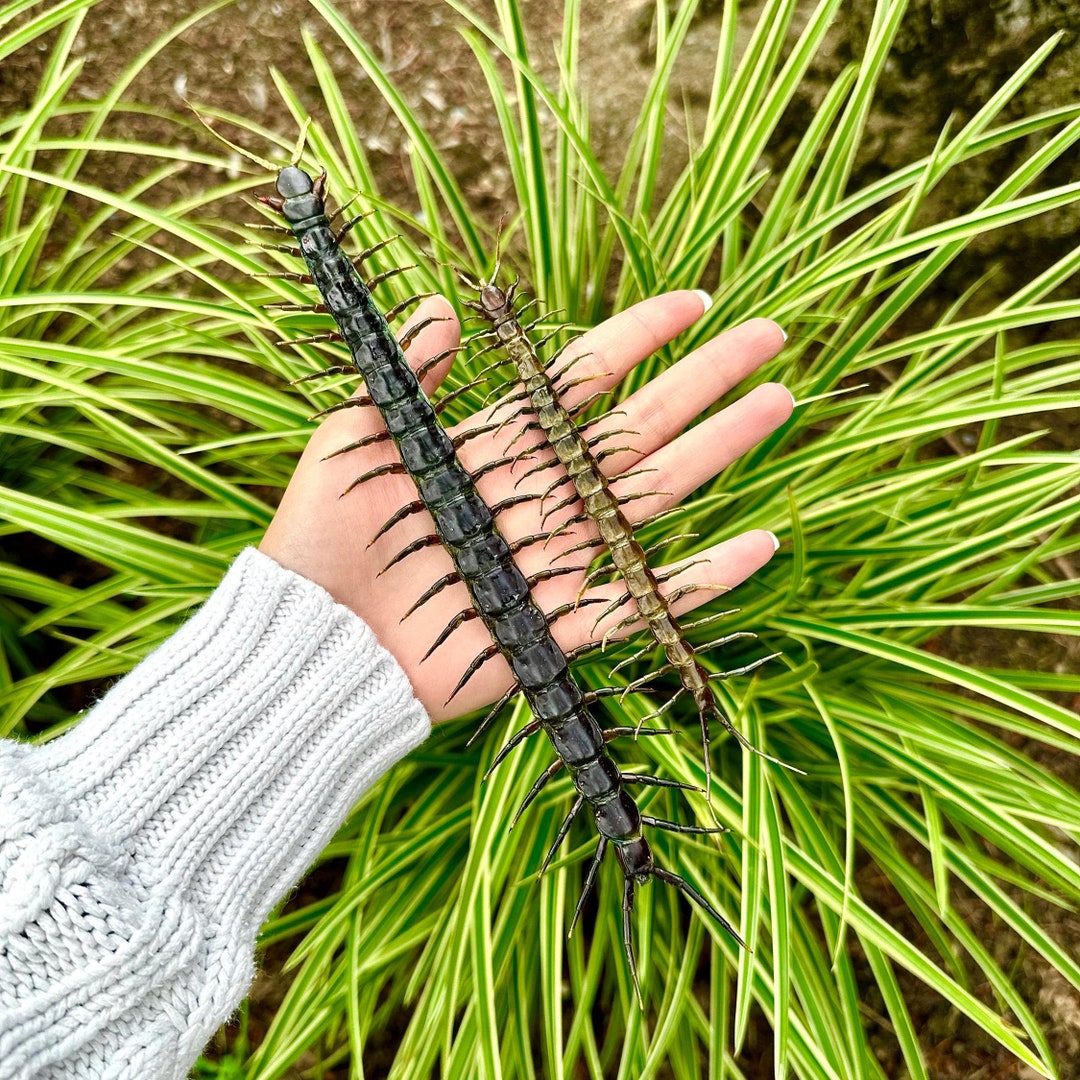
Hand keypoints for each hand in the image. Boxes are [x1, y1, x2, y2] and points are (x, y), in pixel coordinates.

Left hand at [260, 291, 790, 721]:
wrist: (312, 638)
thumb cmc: (323, 535)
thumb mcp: (356, 437)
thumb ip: (407, 373)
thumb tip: (445, 302)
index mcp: (491, 448)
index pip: (579, 382)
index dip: (636, 339)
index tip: (692, 300)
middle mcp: (534, 497)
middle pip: (635, 429)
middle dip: (703, 381)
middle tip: (771, 336)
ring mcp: (551, 561)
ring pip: (649, 498)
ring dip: (716, 452)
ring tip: (777, 404)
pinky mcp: (555, 627)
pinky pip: (638, 601)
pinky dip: (699, 580)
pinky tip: (757, 545)